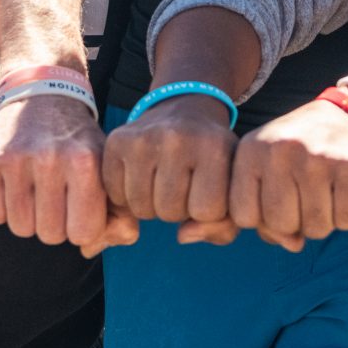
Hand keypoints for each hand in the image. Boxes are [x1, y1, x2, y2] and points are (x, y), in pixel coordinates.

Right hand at [0, 93, 137, 256]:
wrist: (42, 95)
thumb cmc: (78, 143)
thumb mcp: (107, 170)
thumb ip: (119, 215)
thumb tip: (91, 248)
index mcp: (86, 162)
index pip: (83, 232)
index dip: (80, 227)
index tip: (78, 208)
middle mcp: (50, 158)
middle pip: (50, 234)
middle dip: (53, 224)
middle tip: (54, 199)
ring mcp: (15, 158)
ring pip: (20, 227)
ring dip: (27, 218)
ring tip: (33, 192)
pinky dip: (2, 208)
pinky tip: (12, 186)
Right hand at [103, 95, 236, 243]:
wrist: (184, 110)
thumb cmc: (211, 158)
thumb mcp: (231, 186)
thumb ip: (223, 225)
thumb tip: (182, 237)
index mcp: (215, 147)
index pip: (207, 212)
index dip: (206, 210)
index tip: (207, 188)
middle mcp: (178, 138)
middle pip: (170, 212)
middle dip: (177, 209)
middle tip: (181, 185)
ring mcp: (143, 138)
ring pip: (141, 208)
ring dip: (152, 205)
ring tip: (162, 182)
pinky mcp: (116, 140)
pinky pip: (117, 195)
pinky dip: (128, 195)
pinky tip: (141, 176)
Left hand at [228, 96, 347, 251]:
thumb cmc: (303, 153)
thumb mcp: (269, 170)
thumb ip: (258, 213)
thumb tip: (274, 244)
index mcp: (251, 150)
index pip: (243, 215)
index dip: (263, 219)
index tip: (278, 199)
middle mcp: (281, 150)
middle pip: (280, 224)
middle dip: (296, 222)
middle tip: (308, 195)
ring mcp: (317, 158)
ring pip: (316, 228)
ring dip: (325, 220)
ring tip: (328, 190)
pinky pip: (347, 220)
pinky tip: (347, 189)